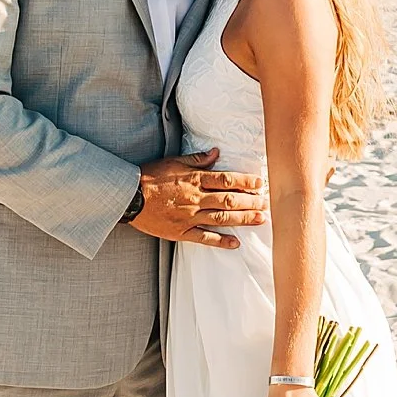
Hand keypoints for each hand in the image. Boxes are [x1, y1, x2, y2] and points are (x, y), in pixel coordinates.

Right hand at [129, 148, 267, 248]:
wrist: (128, 197)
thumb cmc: (150, 176)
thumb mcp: (173, 161)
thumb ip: (197, 159)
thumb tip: (216, 152)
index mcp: (194, 180)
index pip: (226, 180)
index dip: (245, 181)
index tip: (260, 183)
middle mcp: (195, 199)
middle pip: (229, 201)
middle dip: (251, 202)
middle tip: (268, 203)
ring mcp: (189, 217)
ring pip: (222, 219)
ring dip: (243, 220)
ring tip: (261, 220)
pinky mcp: (181, 232)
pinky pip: (204, 238)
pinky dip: (221, 241)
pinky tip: (236, 244)